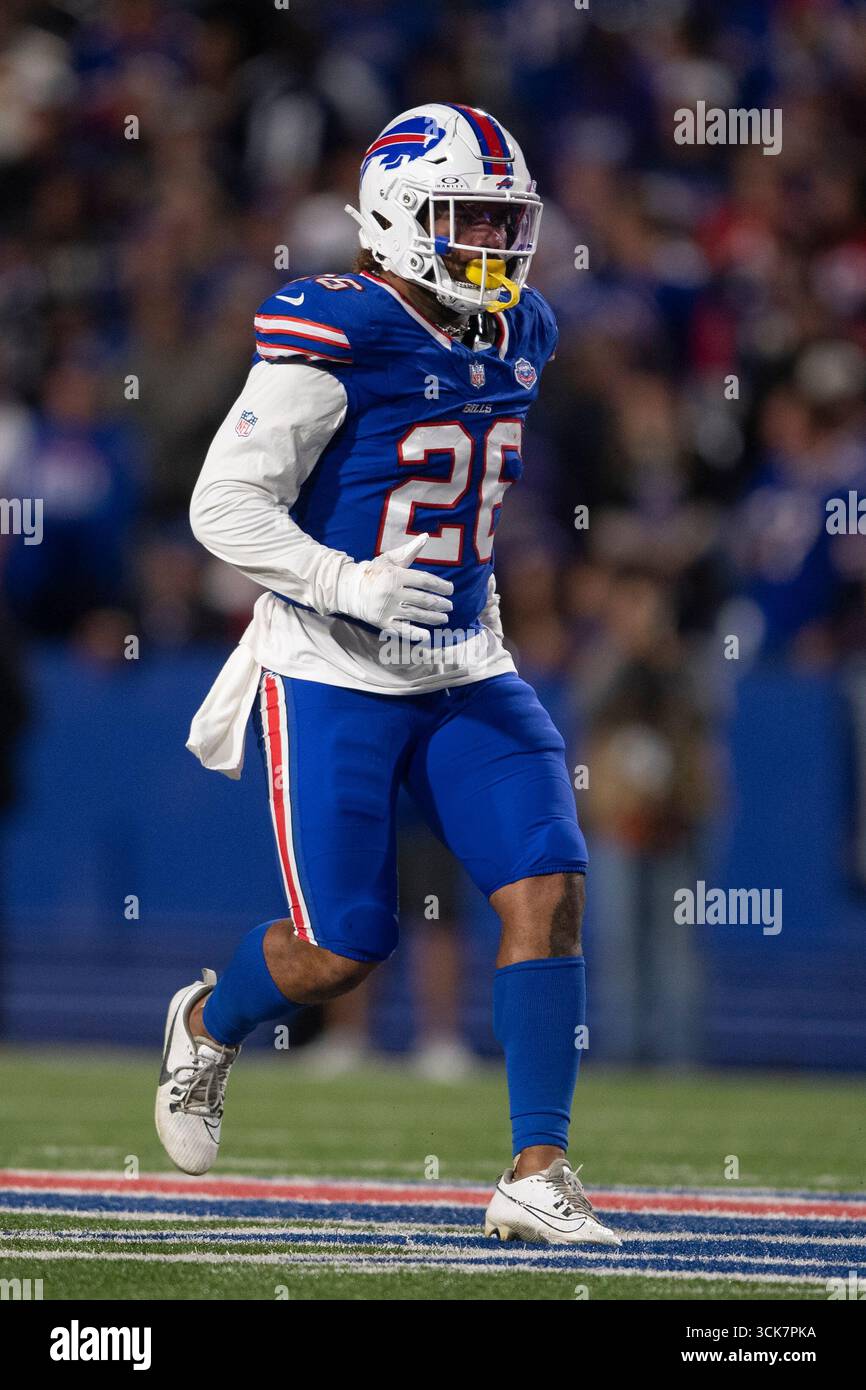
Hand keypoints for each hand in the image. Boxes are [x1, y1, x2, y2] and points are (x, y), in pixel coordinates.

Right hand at [336, 533, 453, 640]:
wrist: (350, 589)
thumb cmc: (375, 573)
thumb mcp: (389, 559)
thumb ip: (409, 550)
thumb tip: (425, 537)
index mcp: (396, 575)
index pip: (425, 580)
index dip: (441, 586)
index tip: (450, 590)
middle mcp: (393, 592)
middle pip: (424, 600)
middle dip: (440, 604)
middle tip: (449, 606)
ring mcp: (387, 608)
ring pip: (416, 615)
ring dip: (434, 618)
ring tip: (444, 618)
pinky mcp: (382, 622)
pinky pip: (402, 630)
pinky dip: (415, 633)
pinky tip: (427, 635)